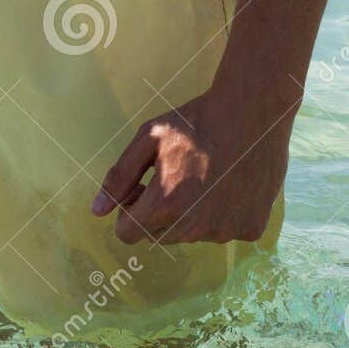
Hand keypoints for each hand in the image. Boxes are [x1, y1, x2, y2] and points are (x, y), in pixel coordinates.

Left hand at [91, 89, 290, 244]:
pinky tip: (228, 182)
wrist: (252, 112)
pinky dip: (221, 213)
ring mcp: (225, 232)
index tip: (143, 186)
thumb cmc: (195, 121)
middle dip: (156, 213)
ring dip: (189, 215)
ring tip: (203, 176)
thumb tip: (97, 212)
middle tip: (172, 176)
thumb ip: (120, 176)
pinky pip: (224, 230)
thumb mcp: (148, 138)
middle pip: (158, 236)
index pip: (127, 233)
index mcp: (165, 205)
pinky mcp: (250, 229)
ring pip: (191, 235)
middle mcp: (194, 228)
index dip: (129, 208)